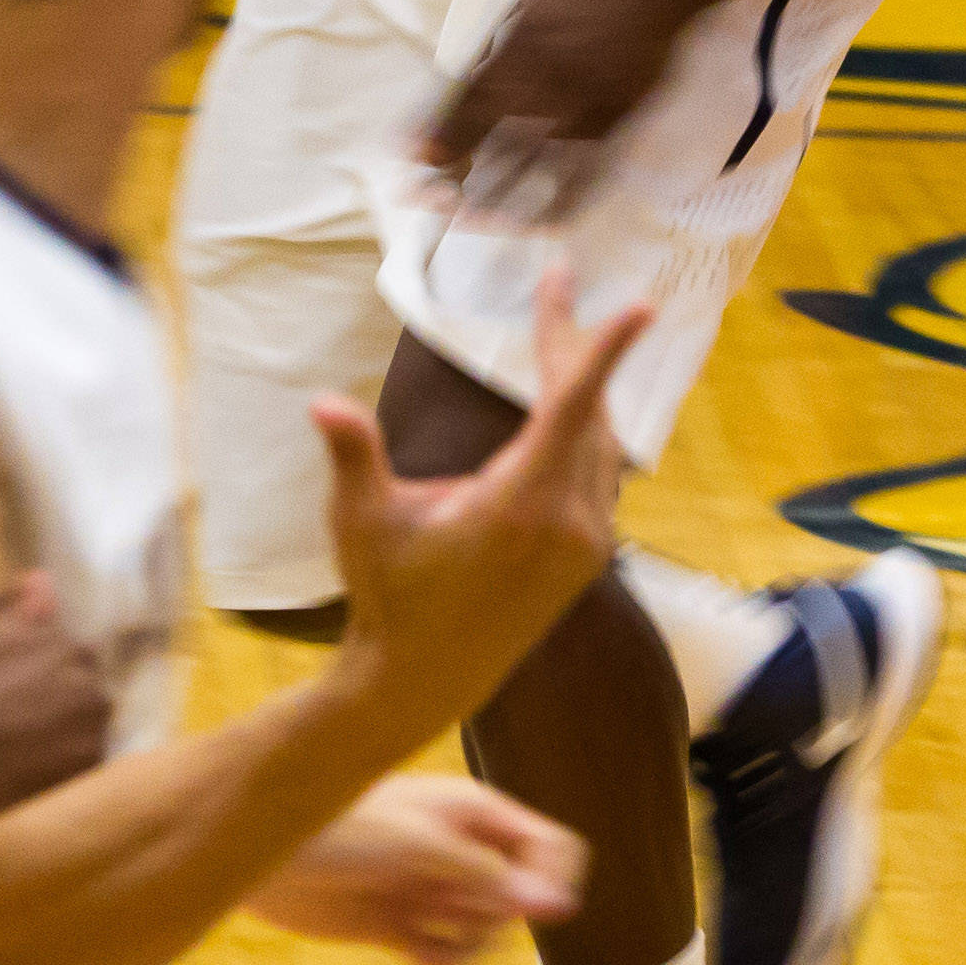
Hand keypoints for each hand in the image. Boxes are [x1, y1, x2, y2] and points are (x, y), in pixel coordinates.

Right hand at [0, 576, 112, 842]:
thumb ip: (8, 609)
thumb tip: (42, 579)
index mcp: (59, 640)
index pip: (69, 654)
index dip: (37, 676)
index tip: (7, 695)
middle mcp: (84, 679)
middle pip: (83, 690)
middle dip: (56, 704)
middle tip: (7, 727)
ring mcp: (88, 727)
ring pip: (85, 728)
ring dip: (61, 738)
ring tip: (12, 753)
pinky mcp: (83, 772)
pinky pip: (82, 766)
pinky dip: (59, 771)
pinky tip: (21, 775)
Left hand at [245, 774, 585, 964]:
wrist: (260, 849)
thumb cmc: (336, 823)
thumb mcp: (419, 846)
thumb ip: (485, 876)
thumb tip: (556, 903)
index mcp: (470, 814)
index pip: (544, 845)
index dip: (549, 881)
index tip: (531, 916)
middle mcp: (455, 851)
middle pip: (515, 898)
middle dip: (494, 921)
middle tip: (452, 921)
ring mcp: (426, 889)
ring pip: (480, 932)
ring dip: (467, 952)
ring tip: (433, 957)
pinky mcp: (396, 924)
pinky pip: (442, 955)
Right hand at [310, 271, 646, 723]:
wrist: (421, 681)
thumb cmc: (387, 597)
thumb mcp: (362, 524)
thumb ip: (354, 456)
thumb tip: (322, 402)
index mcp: (521, 504)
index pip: (574, 407)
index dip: (605, 350)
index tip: (644, 307)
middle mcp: (568, 522)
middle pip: (587, 411)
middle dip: (570, 344)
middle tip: (556, 283)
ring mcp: (586, 544)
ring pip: (601, 442)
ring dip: (582, 387)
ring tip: (558, 331)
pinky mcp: (587, 560)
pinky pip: (601, 474)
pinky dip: (587, 431)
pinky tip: (568, 409)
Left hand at [418, 0, 689, 210]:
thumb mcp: (527, 5)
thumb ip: (493, 46)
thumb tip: (455, 82)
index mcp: (526, 54)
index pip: (472, 105)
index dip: (440, 133)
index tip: (409, 157)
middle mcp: (553, 90)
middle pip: (497, 144)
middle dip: (457, 176)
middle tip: (424, 199)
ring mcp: (587, 115)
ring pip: (535, 171)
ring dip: (498, 199)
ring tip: (466, 220)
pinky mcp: (617, 130)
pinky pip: (585, 180)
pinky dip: (557, 207)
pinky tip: (533, 225)